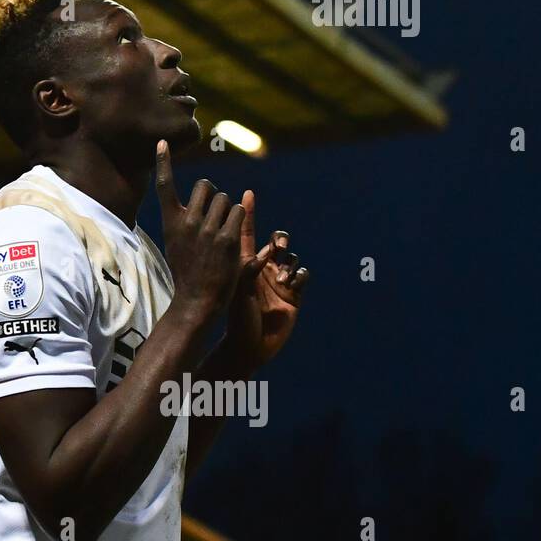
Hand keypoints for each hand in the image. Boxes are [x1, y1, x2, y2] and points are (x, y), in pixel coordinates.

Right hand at [153, 139, 245, 321]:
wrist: (195, 299)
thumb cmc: (185, 272)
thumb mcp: (173, 243)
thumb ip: (180, 222)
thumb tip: (186, 206)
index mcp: (171, 221)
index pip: (165, 185)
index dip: (163, 162)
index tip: (162, 143)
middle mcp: (187, 221)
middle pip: (206, 186)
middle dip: (214, 195)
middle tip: (215, 215)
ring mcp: (207, 229)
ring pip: (226, 199)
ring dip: (229, 210)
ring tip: (224, 230)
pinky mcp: (227, 239)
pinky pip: (239, 213)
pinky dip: (240, 220)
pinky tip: (234, 235)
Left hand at [224, 189, 309, 371]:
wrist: (250, 347)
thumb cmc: (237, 320)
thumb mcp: (239, 293)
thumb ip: (248, 272)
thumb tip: (260, 254)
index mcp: (246, 265)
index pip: (247, 233)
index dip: (248, 213)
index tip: (248, 194)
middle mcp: (263, 269)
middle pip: (276, 242)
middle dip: (279, 239)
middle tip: (276, 246)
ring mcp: (279, 281)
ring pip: (291, 257)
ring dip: (288, 264)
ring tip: (281, 280)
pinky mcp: (294, 295)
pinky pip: (302, 275)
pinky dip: (299, 275)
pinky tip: (292, 284)